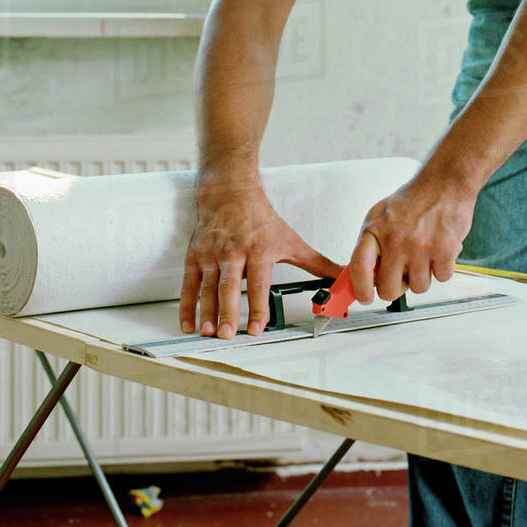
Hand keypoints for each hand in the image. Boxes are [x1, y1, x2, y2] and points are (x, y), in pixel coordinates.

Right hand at [179, 170, 340, 337]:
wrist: (231, 193)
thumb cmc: (261, 219)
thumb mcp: (291, 240)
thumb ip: (316, 263)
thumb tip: (340, 275)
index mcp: (259, 250)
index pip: (258, 283)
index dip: (257, 307)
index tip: (256, 327)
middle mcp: (234, 252)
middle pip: (229, 286)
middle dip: (227, 311)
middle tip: (226, 333)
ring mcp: (212, 254)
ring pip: (208, 287)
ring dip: (206, 311)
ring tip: (208, 331)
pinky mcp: (195, 256)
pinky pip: (189, 284)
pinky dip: (187, 305)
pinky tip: (188, 323)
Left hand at [348, 172, 475, 303]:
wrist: (444, 183)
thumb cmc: (414, 199)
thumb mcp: (382, 216)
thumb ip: (372, 244)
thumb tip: (364, 273)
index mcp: (375, 230)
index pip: (358, 269)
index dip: (360, 289)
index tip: (364, 297)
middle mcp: (395, 240)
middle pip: (389, 289)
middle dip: (397, 287)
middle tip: (403, 273)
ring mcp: (419, 247)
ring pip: (418, 287)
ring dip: (423, 276)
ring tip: (424, 253)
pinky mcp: (443, 250)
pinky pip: (441, 278)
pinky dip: (442, 268)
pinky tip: (439, 249)